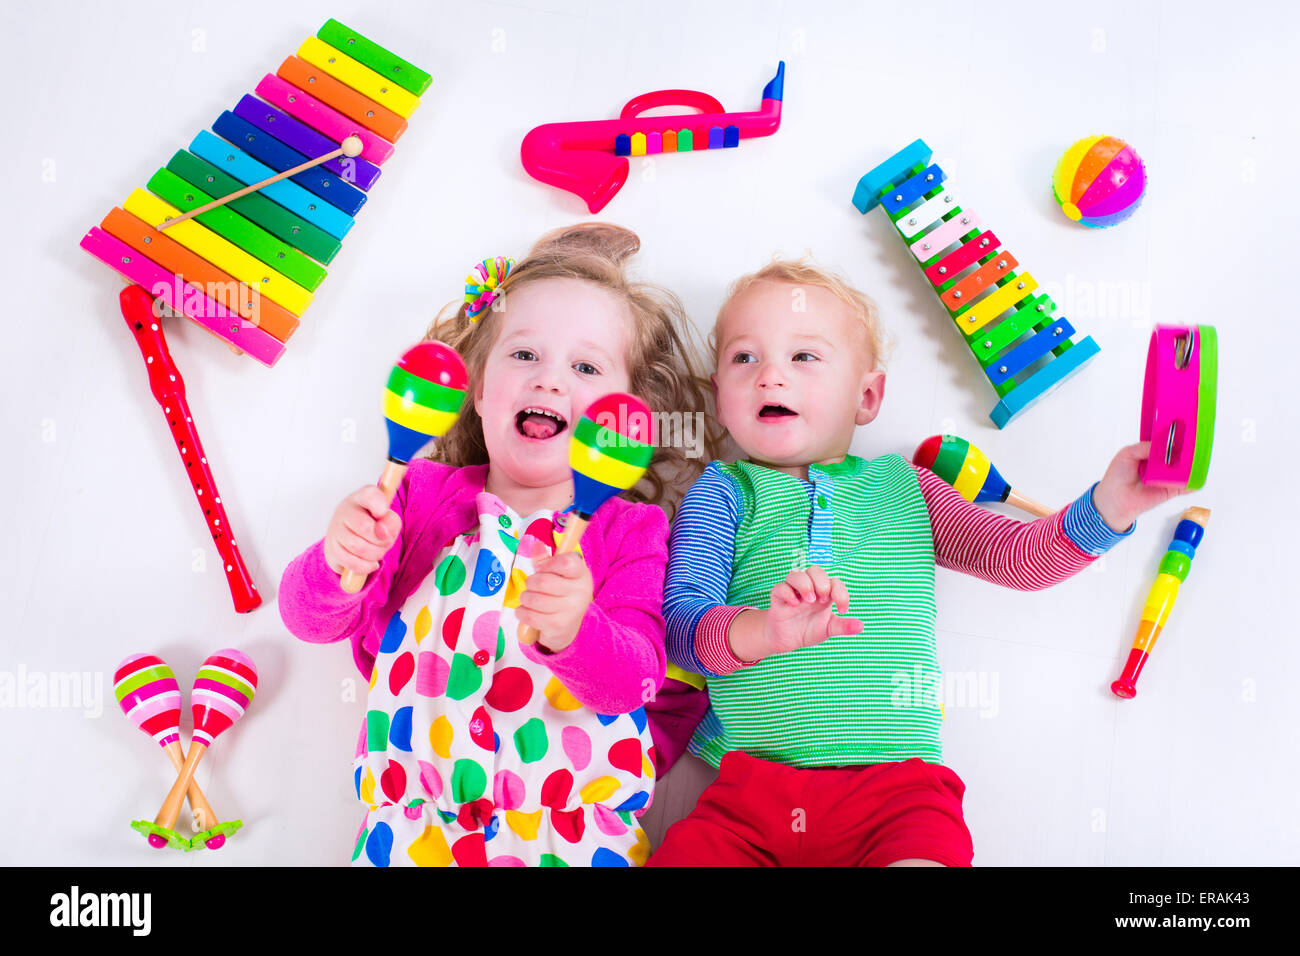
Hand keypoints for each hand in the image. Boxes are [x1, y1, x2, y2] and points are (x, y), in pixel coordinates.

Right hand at [323, 486, 401, 581]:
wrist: (352, 543)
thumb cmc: (374, 527)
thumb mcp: (389, 521)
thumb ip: (391, 522)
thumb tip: (383, 532)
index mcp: (361, 497)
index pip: (370, 495)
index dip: (380, 506)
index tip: (383, 513)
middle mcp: (345, 510)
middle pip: (365, 527)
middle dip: (381, 540)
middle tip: (385, 541)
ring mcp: (335, 530)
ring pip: (358, 547)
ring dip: (375, 554)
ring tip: (378, 551)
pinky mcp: (331, 550)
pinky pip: (352, 563)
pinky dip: (366, 566)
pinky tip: (371, 562)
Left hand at [516, 552, 593, 652]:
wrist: (568, 627)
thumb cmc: (560, 594)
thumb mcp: (558, 574)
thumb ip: (545, 559)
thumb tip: (535, 545)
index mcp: (581, 574)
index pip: (566, 562)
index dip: (547, 563)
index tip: (541, 568)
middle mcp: (580, 592)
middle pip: (543, 581)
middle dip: (531, 582)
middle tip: (533, 586)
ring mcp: (571, 611)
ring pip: (533, 599)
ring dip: (525, 598)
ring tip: (530, 599)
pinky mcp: (558, 626)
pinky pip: (530, 615)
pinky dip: (522, 612)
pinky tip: (526, 611)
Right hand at [730, 566, 862, 660]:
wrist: (787, 640)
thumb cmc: (809, 629)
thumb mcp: (828, 629)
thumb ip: (843, 626)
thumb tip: (861, 626)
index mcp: (824, 593)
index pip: (835, 582)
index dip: (842, 593)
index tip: (842, 610)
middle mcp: (809, 588)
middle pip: (815, 570)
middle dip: (821, 582)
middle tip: (823, 600)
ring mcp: (793, 591)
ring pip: (796, 574)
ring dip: (805, 584)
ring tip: (809, 600)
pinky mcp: (778, 597)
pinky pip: (780, 587)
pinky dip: (788, 593)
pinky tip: (794, 604)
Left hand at [1092, 441, 1191, 531]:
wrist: (1116, 499)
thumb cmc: (1117, 476)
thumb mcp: (1127, 454)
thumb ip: (1145, 446)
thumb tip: (1165, 445)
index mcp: (1152, 452)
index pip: (1168, 442)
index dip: (1176, 437)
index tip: (1186, 431)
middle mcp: (1162, 463)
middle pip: (1180, 454)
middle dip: (1187, 449)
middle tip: (1193, 445)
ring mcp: (1168, 476)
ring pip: (1185, 469)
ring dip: (1191, 464)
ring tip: (1197, 459)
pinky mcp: (1172, 490)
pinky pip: (1185, 485)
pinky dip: (1193, 482)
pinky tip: (1198, 477)